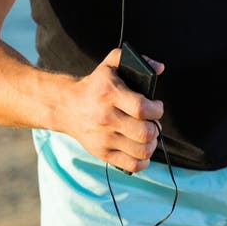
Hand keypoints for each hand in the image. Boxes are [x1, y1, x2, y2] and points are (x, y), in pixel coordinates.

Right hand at [64, 48, 164, 171]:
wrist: (67, 106)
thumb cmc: (95, 85)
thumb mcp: (110, 64)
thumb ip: (136, 60)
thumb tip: (160, 68)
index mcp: (110, 94)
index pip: (142, 108)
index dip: (156, 109)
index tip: (157, 107)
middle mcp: (106, 117)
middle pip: (144, 132)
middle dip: (156, 127)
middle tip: (153, 122)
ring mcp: (103, 138)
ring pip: (141, 150)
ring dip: (152, 143)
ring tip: (148, 135)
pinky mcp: (102, 153)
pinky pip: (132, 164)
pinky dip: (143, 160)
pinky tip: (142, 149)